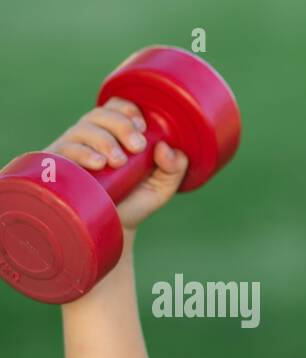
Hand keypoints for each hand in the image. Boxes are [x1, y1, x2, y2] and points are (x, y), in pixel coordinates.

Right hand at [45, 96, 188, 232]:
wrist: (112, 228)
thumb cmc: (135, 201)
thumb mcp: (161, 186)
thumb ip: (174, 168)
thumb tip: (166, 148)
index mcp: (115, 134)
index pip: (116, 107)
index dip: (128, 110)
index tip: (143, 127)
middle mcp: (92, 136)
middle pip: (101, 115)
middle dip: (121, 126)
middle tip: (138, 147)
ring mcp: (73, 149)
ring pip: (83, 130)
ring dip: (104, 141)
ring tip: (119, 161)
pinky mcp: (58, 166)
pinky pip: (64, 151)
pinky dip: (82, 153)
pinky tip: (98, 164)